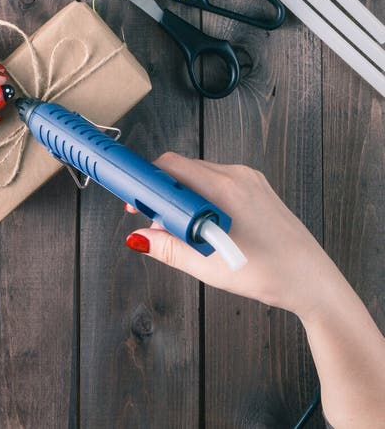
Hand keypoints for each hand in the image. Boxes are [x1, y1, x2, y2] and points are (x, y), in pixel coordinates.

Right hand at [125, 153, 337, 319]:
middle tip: (155, 222)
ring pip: (201, 176)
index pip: (171, 166)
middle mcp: (237, 175)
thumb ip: (169, 248)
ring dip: (184, 197)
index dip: (147, 181)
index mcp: (224, 187)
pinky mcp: (257, 187)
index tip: (135, 200)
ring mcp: (249, 178)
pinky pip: (219, 182)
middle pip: (184, 170)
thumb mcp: (209, 265)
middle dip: (164, 193)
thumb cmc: (267, 273)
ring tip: (182, 231)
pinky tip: (204, 226)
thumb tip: (139, 238)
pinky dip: (203, 198)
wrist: (311, 280)